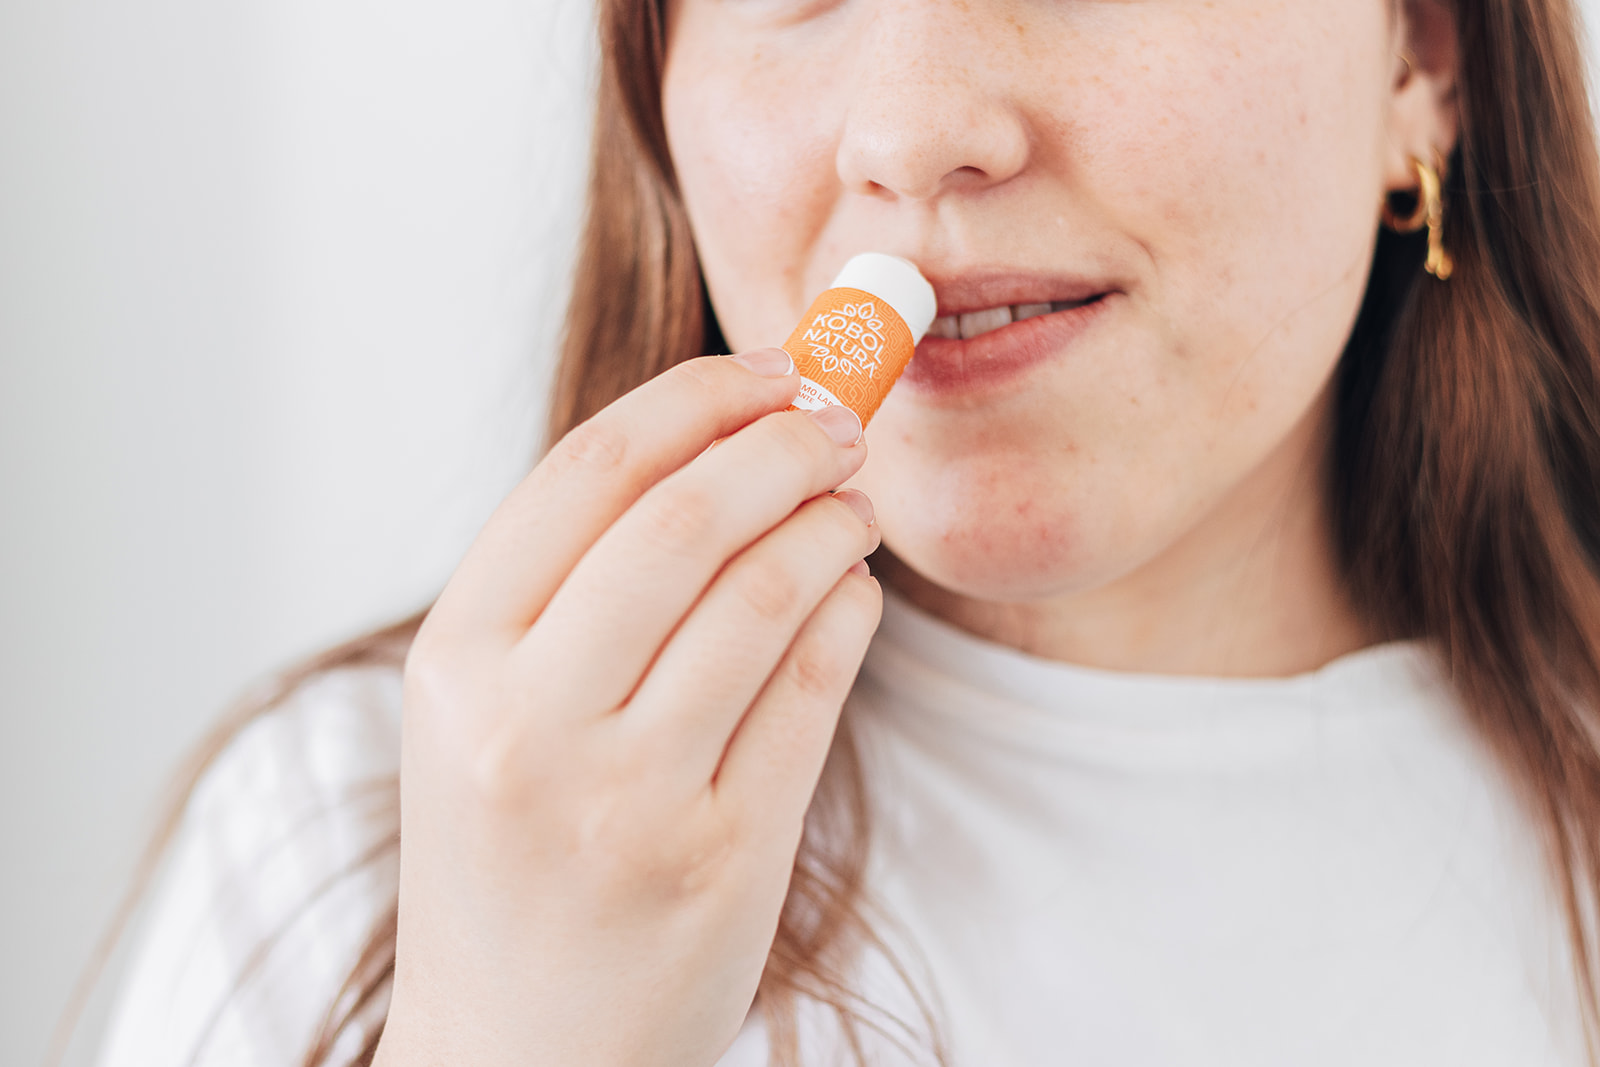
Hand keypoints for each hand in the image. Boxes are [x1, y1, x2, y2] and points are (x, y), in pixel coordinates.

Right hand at [373, 349, 882, 1066]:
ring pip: (766, 593)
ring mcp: (628, 799)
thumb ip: (571, 585)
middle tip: (839, 419)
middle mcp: (528, 725)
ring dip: (831, 521)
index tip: (766, 370)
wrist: (521, 1051)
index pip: (589, 472)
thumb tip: (721, 439)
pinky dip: (850, 611)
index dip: (696, 399)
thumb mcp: (483, 713)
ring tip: (853, 501)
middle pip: (686, 518)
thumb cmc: (508, 857)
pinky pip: (815, 687)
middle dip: (783, 441)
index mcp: (453, 663)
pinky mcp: (724, 857)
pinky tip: (852, 588)